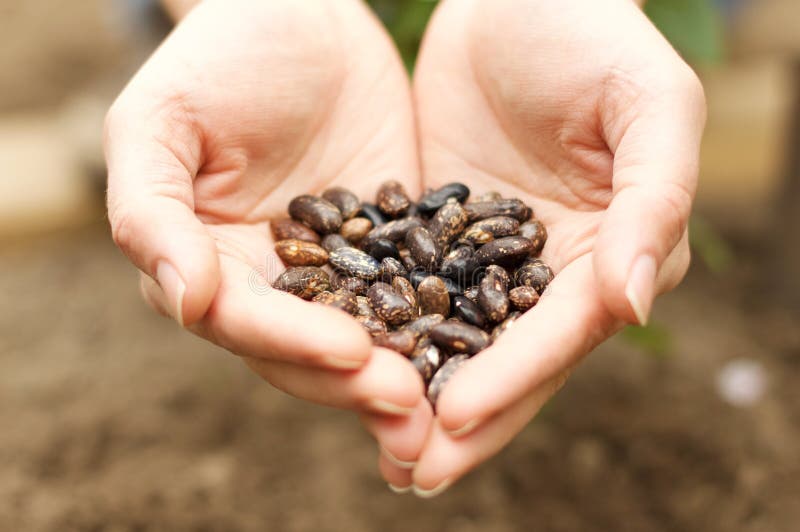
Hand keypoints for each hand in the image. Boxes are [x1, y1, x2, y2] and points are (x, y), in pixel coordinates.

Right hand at [105, 0, 430, 463]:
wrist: (298, 17)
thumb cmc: (216, 59)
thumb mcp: (160, 123)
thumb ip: (149, 212)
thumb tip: (182, 300)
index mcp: (208, 266)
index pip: (244, 321)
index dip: (293, 342)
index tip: (351, 353)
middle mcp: (271, 286)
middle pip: (307, 352)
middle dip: (357, 384)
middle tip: (414, 415)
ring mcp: (337, 274)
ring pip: (367, 340)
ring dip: (406, 377)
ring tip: (449, 409)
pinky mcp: (394, 251)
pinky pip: (419, 295)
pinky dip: (446, 328)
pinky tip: (485, 356)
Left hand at [408, 0, 705, 494]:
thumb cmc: (594, 35)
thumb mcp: (648, 103)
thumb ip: (654, 201)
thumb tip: (633, 302)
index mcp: (613, 250)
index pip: (562, 331)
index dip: (515, 378)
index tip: (456, 418)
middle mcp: (552, 269)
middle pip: (509, 357)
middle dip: (464, 417)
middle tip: (413, 472)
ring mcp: (489, 258)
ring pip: (455, 340)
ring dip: (419, 396)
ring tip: (382, 453)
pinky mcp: (435, 234)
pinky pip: (407, 292)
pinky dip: (382, 334)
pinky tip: (347, 371)